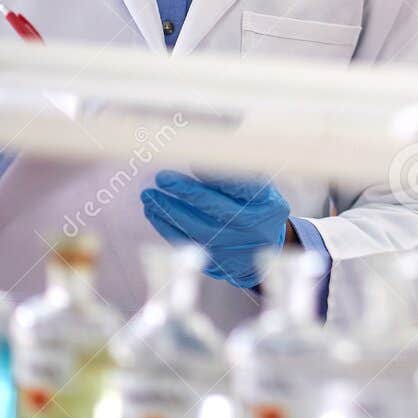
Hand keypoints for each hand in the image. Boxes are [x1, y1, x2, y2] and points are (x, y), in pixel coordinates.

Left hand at [140, 171, 289, 288]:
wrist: (266, 249)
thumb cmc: (258, 206)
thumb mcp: (260, 188)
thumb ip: (238, 174)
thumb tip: (203, 156)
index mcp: (268, 204)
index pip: (245, 188)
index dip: (220, 177)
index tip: (195, 164)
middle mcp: (254, 227)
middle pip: (218, 209)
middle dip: (187, 192)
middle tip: (163, 177)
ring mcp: (235, 247)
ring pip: (197, 228)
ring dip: (169, 210)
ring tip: (149, 194)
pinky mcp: (217, 261)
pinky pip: (187, 243)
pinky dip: (166, 227)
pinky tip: (153, 211)